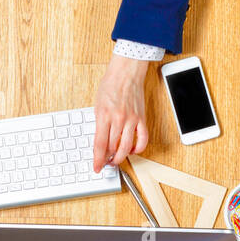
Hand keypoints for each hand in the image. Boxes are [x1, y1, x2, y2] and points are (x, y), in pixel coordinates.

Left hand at [93, 54, 150, 171]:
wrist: (126, 73)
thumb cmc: (111, 85)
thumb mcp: (97, 105)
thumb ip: (99, 124)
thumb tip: (100, 142)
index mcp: (104, 115)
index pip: (100, 144)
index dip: (98, 159)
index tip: (97, 167)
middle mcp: (118, 119)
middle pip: (113, 148)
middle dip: (108, 160)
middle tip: (106, 163)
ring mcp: (131, 120)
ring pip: (127, 147)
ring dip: (121, 157)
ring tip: (117, 159)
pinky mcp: (142, 119)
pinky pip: (143, 140)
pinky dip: (138, 149)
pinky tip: (132, 150)